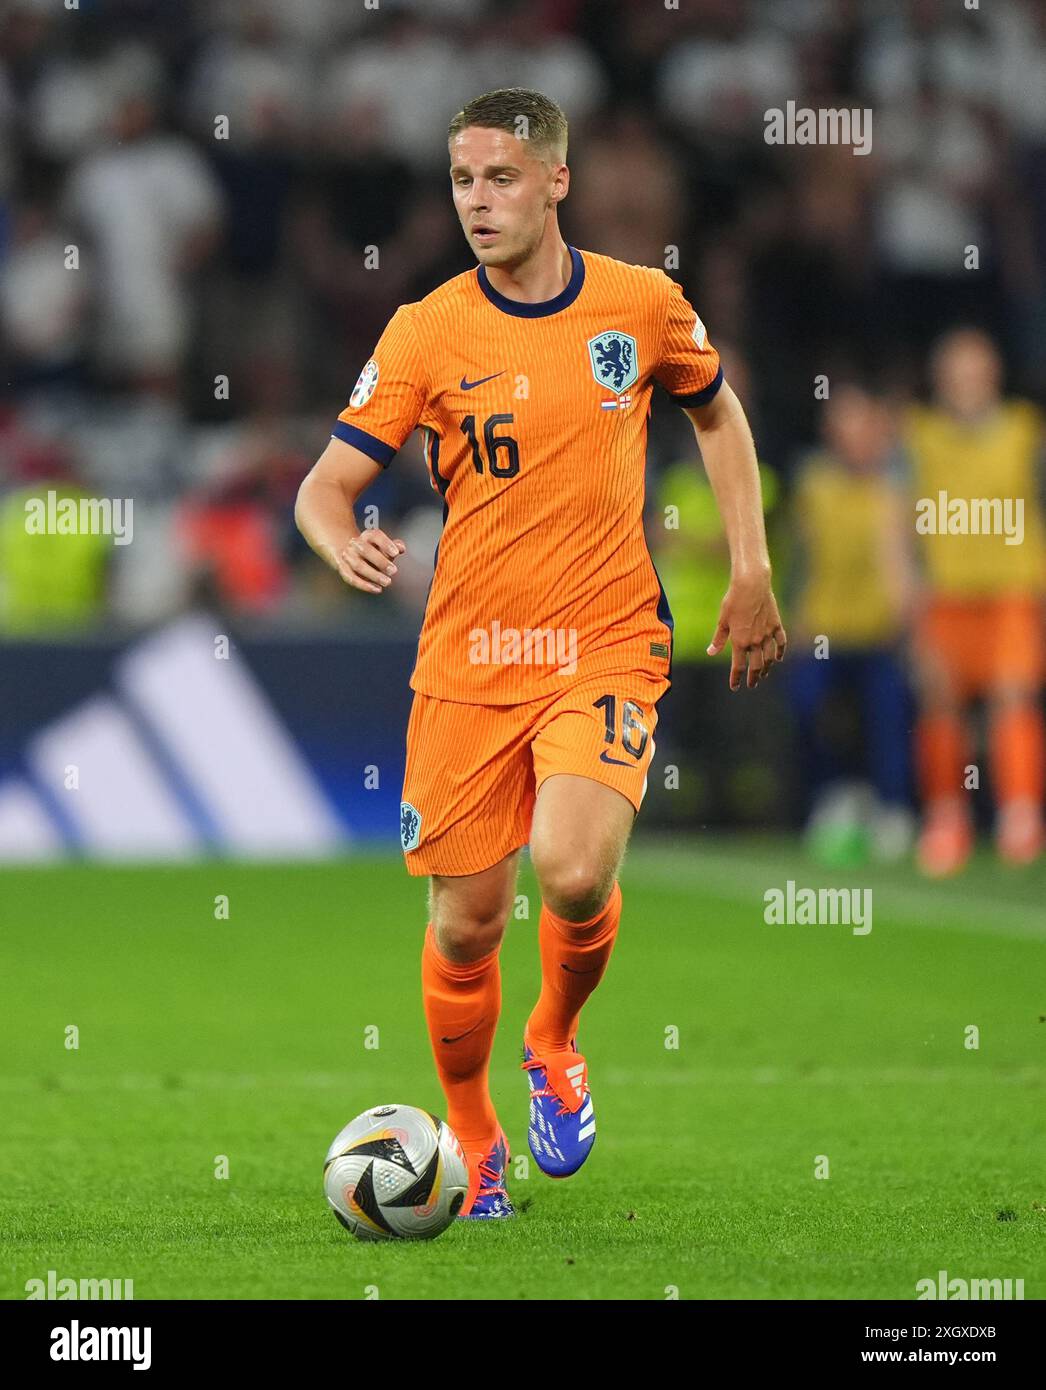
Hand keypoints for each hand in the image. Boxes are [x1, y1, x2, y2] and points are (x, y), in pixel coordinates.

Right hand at [331, 528, 405, 593]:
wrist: (353, 554)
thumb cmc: (374, 551)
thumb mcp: (385, 547)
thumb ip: (394, 546)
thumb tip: (400, 547)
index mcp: (368, 536)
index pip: (375, 536)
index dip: (386, 544)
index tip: (396, 553)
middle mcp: (356, 544)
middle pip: (365, 550)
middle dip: (380, 561)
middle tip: (393, 571)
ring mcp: (348, 556)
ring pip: (358, 566)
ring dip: (373, 575)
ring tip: (387, 582)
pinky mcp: (344, 569)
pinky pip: (352, 578)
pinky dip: (365, 585)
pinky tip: (377, 589)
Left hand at [707, 571, 786, 689]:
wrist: (752, 585)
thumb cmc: (733, 601)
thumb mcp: (723, 621)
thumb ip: (719, 639)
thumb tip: (711, 652)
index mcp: (739, 642)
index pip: (738, 667)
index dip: (736, 679)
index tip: (735, 687)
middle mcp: (755, 641)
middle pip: (756, 666)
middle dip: (753, 678)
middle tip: (752, 684)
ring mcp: (767, 634)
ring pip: (769, 658)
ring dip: (766, 668)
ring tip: (764, 674)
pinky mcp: (777, 625)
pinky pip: (781, 643)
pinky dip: (780, 652)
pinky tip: (778, 658)